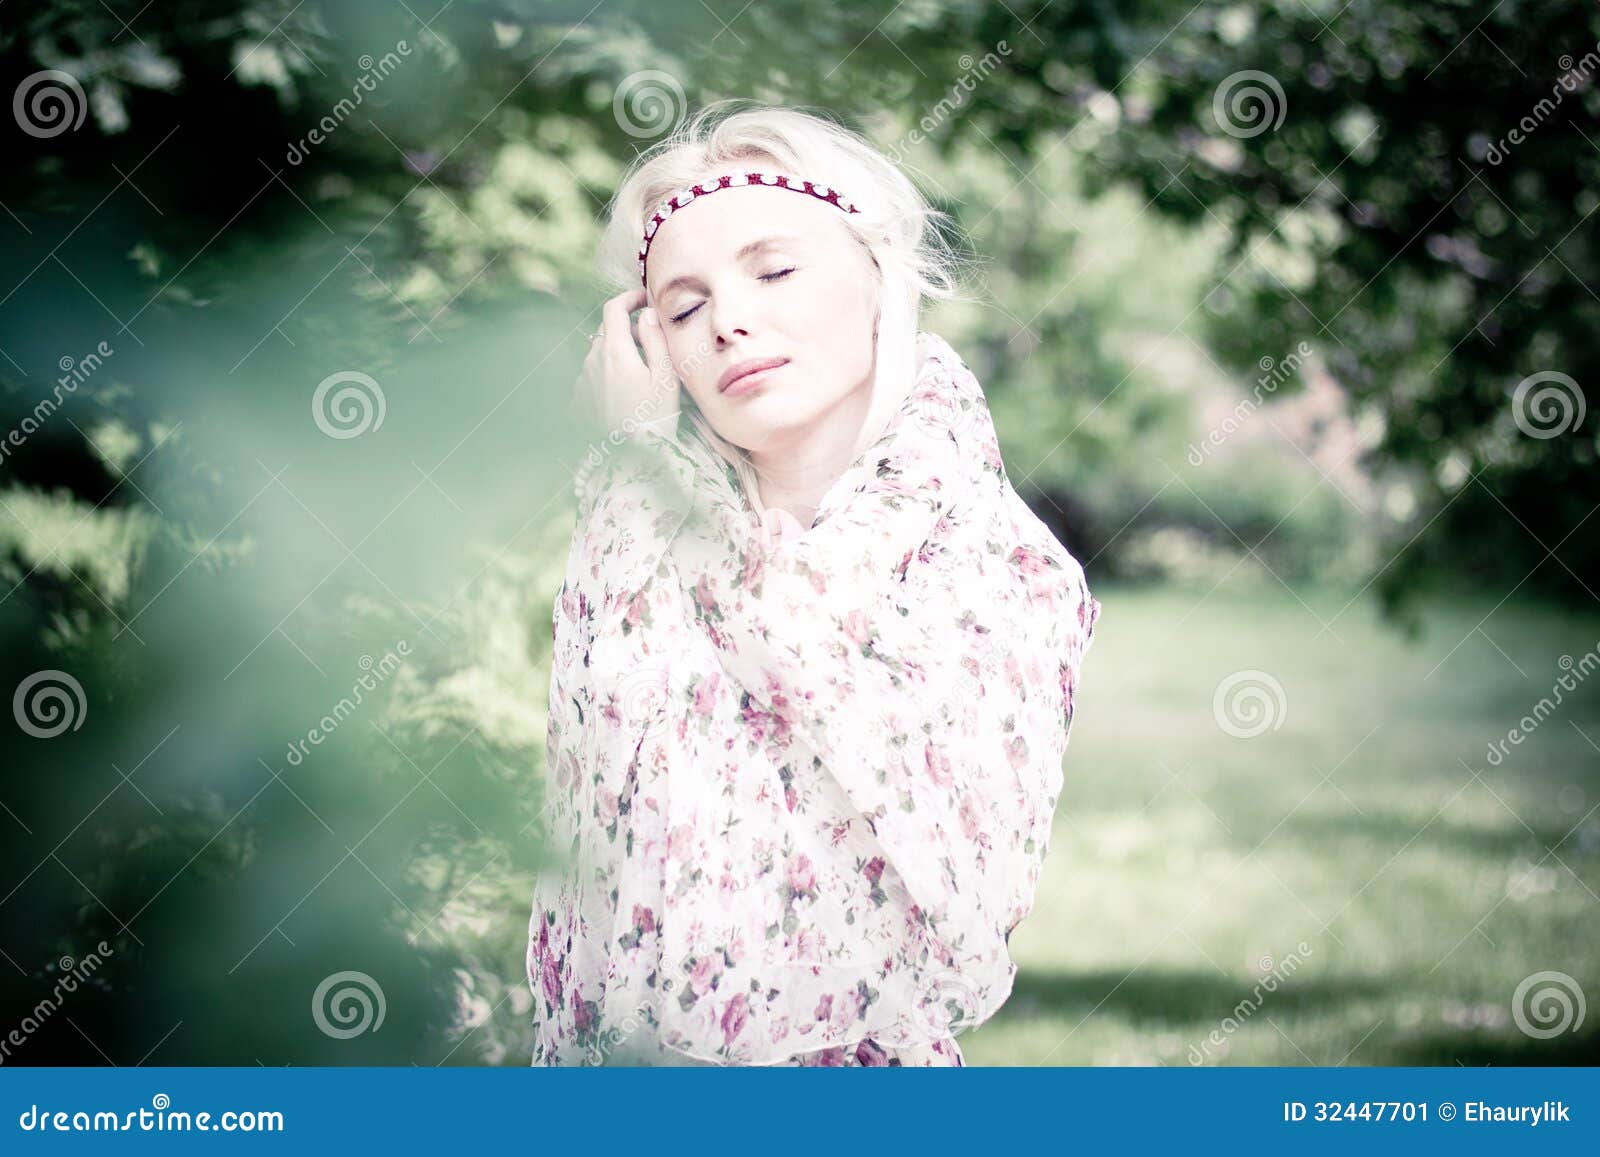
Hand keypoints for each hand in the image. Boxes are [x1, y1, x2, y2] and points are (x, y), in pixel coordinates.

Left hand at [573, 288, 679, 434]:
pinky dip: (607, 374)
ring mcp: (582, 380)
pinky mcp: (578, 399)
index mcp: (615, 351)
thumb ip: (656, 340)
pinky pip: (591, 376)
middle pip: (606, 331)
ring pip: (599, 354)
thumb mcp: (665, 378)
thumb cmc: (653, 418)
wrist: (629, 459)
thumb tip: (648, 314)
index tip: (644, 300)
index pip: (613, 308)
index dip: (629, 298)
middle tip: (650, 343)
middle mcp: (592, 361)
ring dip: (617, 354)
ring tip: (640, 375)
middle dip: (627, 329)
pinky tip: (624, 393)